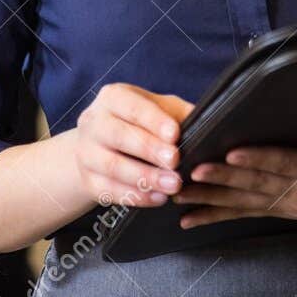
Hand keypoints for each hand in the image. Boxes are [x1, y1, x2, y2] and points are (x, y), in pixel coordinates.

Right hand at [74, 83, 194, 210]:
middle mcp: (94, 121)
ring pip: (112, 166)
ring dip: (145, 178)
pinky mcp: (87, 179)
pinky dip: (135, 196)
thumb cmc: (137, 123)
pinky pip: (108, 191)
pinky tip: (157, 199)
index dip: (153, 120)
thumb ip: (178, 113)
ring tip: (173, 185)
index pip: (132, 106)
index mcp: (113, 97)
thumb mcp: (156, 109)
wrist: (97, 145)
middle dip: (149, 149)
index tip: (175, 134)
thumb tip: (210, 120)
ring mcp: (86, 152)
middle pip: (118, 136)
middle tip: (176, 162)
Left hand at [173, 142, 296, 229]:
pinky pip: (245, 215)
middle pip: (257, 184)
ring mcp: (288, 204)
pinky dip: (216, 216)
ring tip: (182, 194)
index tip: (234, 154)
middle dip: (222, 180)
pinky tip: (190, 219)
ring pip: (244, 202)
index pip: (286, 162)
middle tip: (193, 174)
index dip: (260, 160)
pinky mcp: (282, 211)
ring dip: (211, 199)